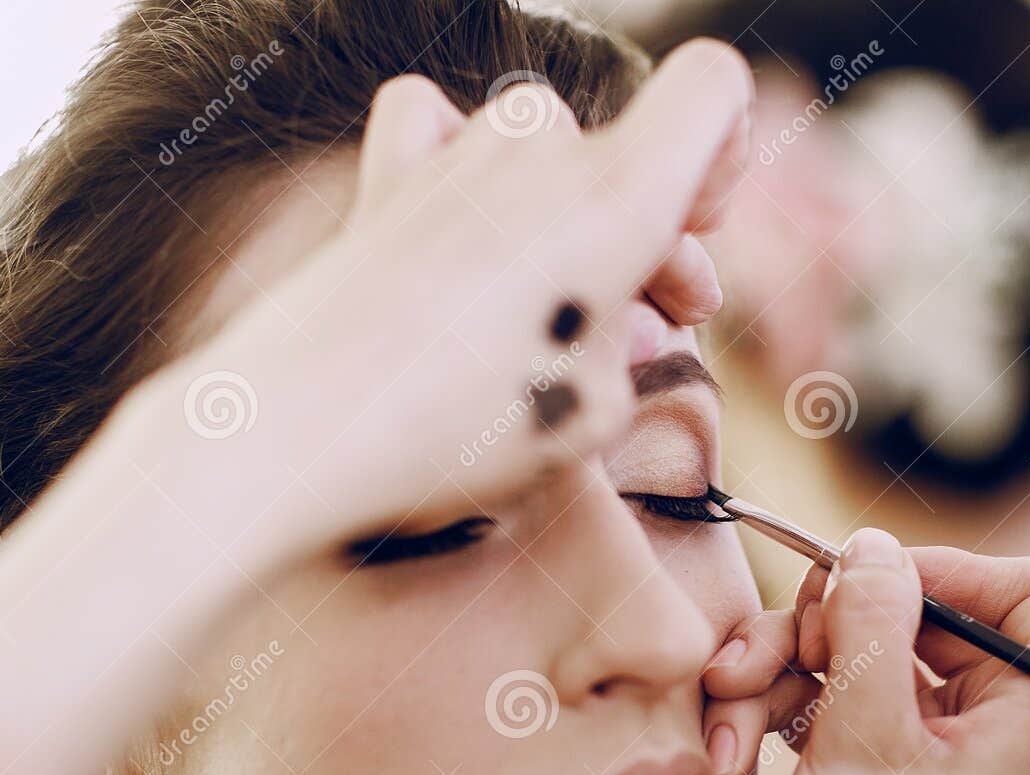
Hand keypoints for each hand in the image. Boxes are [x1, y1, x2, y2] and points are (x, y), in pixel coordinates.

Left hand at [124, 40, 751, 565]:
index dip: (728, 146)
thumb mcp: (595, 416)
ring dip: (566, 217)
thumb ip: (631, 350)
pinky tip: (464, 229)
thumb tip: (622, 322)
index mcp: (615, 197)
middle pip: (628, 146)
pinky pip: (440, 127)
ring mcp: (455, 154)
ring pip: (545, 148)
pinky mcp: (385, 177)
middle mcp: (538, 151)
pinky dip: (464, 168)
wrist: (302, 431)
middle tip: (657, 322)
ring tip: (556, 307)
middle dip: (656, 231)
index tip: (699, 225)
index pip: (712, 85)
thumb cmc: (462, 434)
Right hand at [702, 529, 1029, 774]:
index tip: (878, 580)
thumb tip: (872, 547)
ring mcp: (935, 748)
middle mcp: (994, 724)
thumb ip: (871, 626)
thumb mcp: (868, 738)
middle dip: (828, 627)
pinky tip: (733, 747)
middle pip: (918, 619)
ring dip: (782, 672)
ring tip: (725, 702)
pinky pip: (837, 704)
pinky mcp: (883, 768)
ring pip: (862, 658)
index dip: (955, 569)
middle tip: (782, 644)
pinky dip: (783, 713)